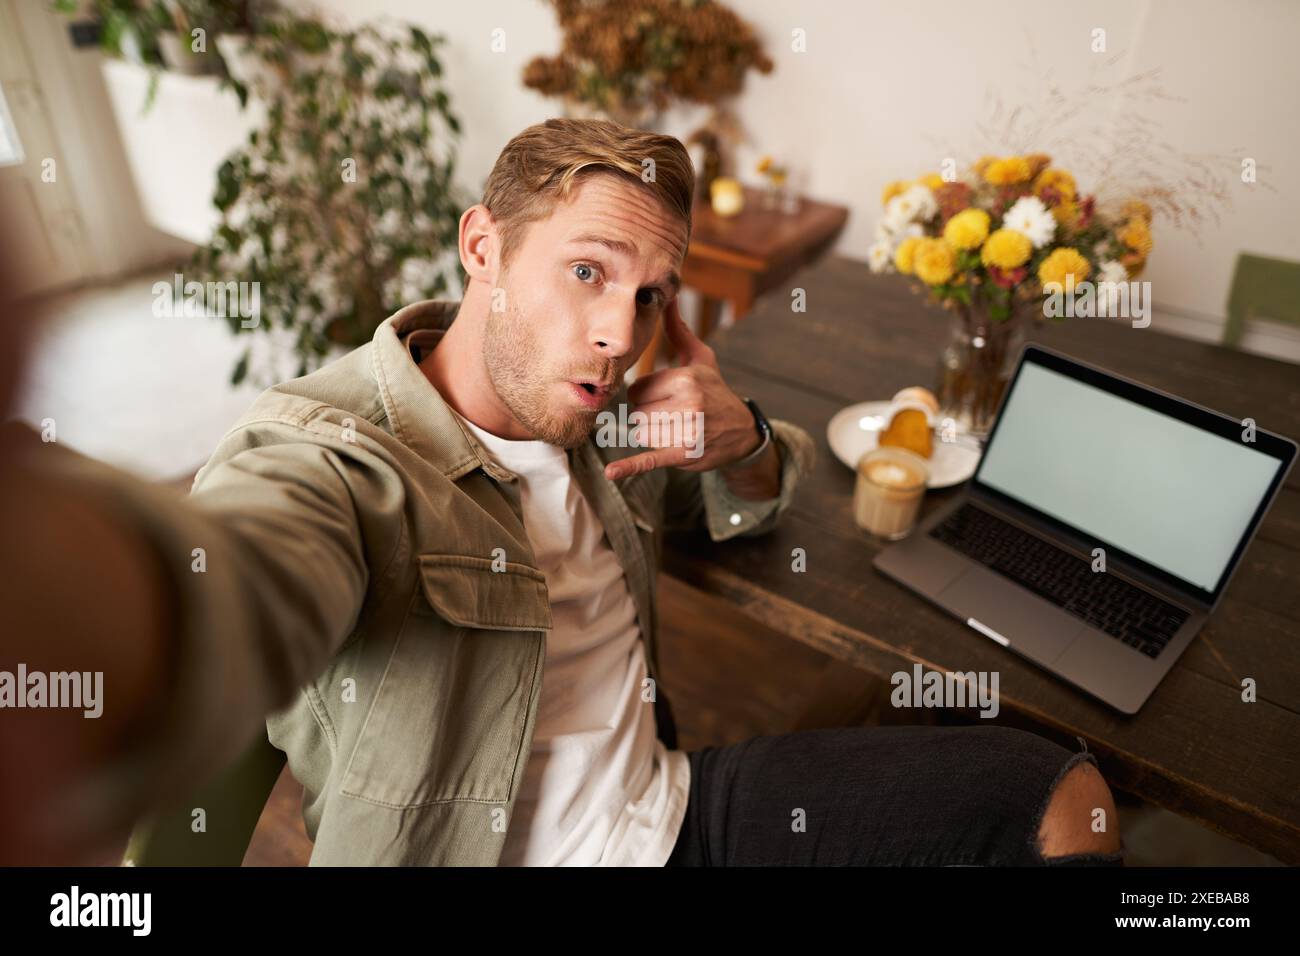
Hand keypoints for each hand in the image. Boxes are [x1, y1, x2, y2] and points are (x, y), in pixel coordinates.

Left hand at [604, 298, 763, 481]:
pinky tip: (612, 473)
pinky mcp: (683, 454)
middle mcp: (687, 403)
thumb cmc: (715, 391)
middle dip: (648, 416)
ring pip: (641, 434)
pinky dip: (629, 467)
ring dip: (652, 435)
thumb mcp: (701, 359)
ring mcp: (686, 430)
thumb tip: (669, 297)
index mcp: (685, 379)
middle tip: (671, 416)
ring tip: (675, 430)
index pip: (637, 390)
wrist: (742, 432)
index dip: (646, 396)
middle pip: (637, 413)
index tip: (664, 398)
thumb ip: (679, 331)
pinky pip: (650, 459)